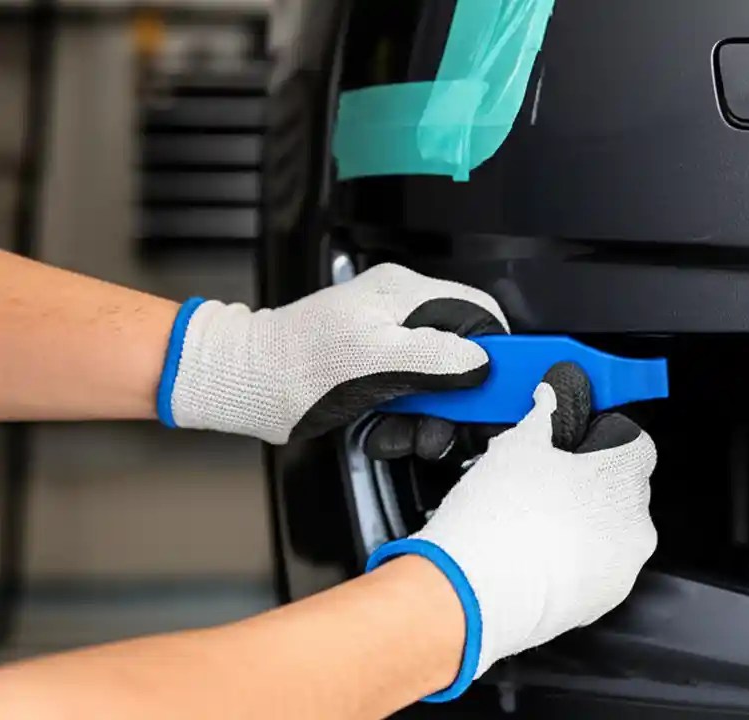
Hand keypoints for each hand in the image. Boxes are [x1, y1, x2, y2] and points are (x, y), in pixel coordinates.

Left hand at [162, 263, 507, 443]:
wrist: (242, 384)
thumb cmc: (293, 366)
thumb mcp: (374, 361)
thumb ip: (435, 356)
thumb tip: (482, 361)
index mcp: (406, 294)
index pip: (481, 314)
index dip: (500, 354)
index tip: (506, 390)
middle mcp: (401, 314)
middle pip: (463, 355)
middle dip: (457, 399)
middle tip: (444, 428)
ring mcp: (388, 343)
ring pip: (439, 383)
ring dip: (428, 418)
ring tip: (403, 434)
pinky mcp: (375, 371)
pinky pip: (411, 398)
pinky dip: (403, 421)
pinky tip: (384, 431)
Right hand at [365, 363, 657, 700]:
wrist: (471, 595)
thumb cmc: (497, 519)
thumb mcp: (518, 446)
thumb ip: (546, 415)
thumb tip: (551, 397)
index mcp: (624, 479)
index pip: (636, 444)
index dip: (605, 440)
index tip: (578, 446)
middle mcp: (635, 526)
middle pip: (624, 490)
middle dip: (594, 484)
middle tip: (550, 484)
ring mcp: (622, 570)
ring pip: (612, 532)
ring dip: (586, 524)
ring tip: (538, 523)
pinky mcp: (602, 604)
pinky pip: (598, 570)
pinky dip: (577, 561)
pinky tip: (539, 555)